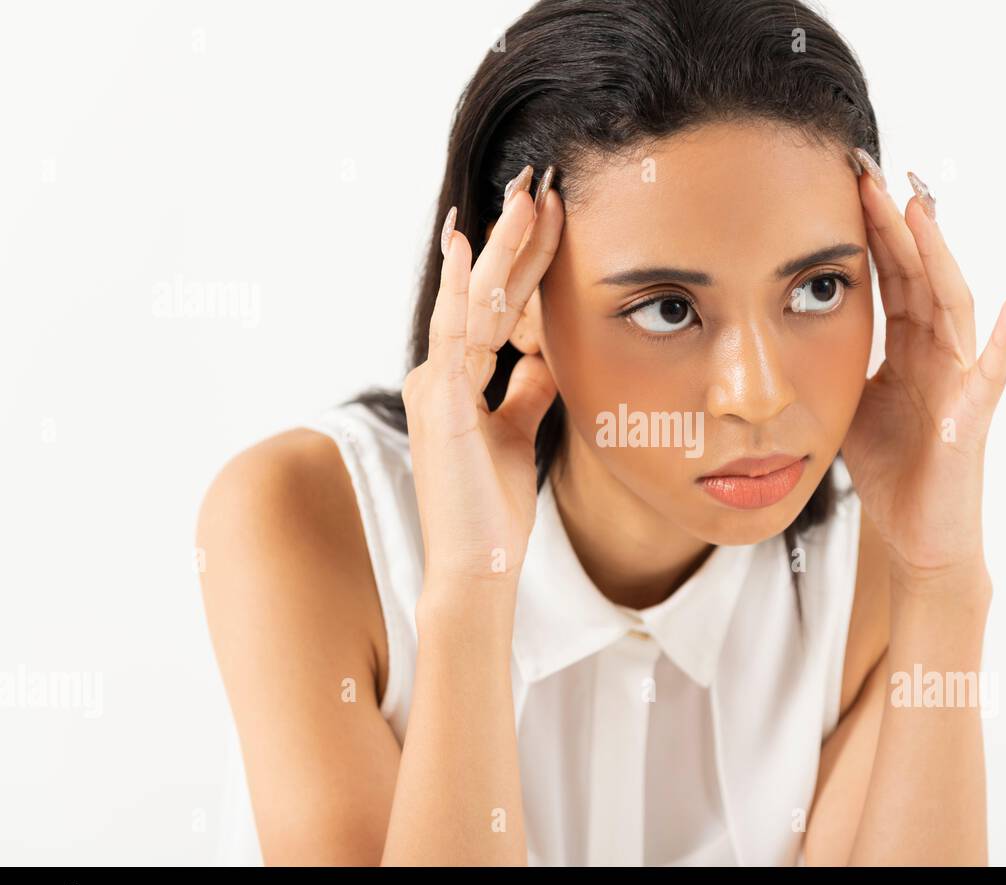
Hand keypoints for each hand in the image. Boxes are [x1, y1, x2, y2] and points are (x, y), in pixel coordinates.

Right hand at [401, 165, 564, 594]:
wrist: (479, 565)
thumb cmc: (496, 506)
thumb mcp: (520, 432)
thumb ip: (526, 388)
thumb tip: (544, 351)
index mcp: (457, 379)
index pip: (495, 304)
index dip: (522, 258)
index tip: (550, 213)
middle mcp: (439, 374)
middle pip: (480, 289)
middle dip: (512, 235)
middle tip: (539, 181)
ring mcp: (436, 386)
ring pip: (471, 299)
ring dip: (502, 247)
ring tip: (528, 197)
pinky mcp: (441, 405)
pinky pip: (460, 335)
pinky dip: (468, 290)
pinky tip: (476, 248)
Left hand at [840, 154, 1005, 586]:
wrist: (914, 533)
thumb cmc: (890, 468)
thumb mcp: (851, 401)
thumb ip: (841, 359)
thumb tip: (802, 321)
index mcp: (910, 346)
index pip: (893, 276)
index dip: (873, 231)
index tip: (846, 183)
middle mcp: (939, 354)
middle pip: (921, 275)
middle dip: (898, 224)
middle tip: (870, 172)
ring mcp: (960, 382)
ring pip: (954, 305)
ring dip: (940, 256)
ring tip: (922, 209)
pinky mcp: (973, 419)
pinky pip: (992, 372)